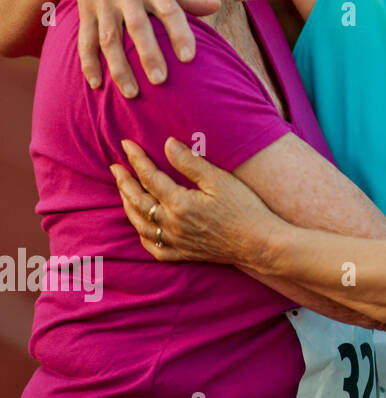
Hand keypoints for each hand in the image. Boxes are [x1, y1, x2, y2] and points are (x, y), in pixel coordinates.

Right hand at [59, 0, 220, 95]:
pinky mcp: (86, 11)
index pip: (171, 11)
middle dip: (148, 55)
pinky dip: (88, 62)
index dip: (180, 34)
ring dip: (119, 67)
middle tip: (160, 81)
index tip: (189, 58)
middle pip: (138, 28)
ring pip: (109, 39)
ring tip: (132, 94)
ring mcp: (104, 5)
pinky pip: (85, 40)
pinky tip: (96, 84)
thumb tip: (217, 6)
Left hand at [109, 137, 280, 266]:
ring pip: (140, 224)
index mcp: (179, 203)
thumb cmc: (245, 208)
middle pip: (138, 201)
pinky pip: (153, 248)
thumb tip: (168, 144)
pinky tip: (141, 227)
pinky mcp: (184, 254)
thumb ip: (191, 163)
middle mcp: (171, 224)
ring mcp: (175, 242)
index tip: (126, 144)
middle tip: (114, 166)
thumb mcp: (220, 180)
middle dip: (123, 181)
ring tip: (123, 191)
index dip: (136, 159)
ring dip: (128, 205)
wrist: (259, 243)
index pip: (149, 176)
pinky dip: (142, 235)